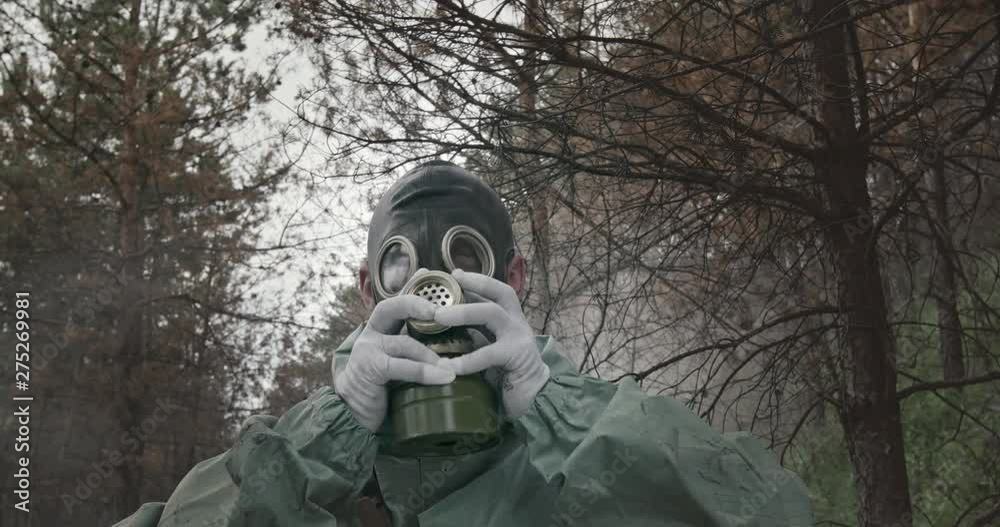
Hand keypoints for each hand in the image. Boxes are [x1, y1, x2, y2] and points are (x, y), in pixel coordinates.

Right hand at [334, 295, 455, 431]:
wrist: (356, 414)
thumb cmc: (384, 385)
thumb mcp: (401, 359)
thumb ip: (417, 342)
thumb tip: (446, 325)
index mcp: (380, 328)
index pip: (397, 300)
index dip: (413, 287)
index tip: (430, 276)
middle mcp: (371, 334)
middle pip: (391, 307)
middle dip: (416, 304)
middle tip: (442, 311)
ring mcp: (368, 350)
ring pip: (404, 343)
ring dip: (431, 354)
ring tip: (454, 364)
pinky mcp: (370, 369)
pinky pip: (402, 366)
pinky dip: (425, 372)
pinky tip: (445, 378)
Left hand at [433, 269, 549, 417]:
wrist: (536, 402)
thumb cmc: (508, 376)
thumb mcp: (490, 349)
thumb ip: (476, 335)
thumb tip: (445, 322)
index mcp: (511, 320)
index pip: (496, 292)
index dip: (477, 280)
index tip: (455, 273)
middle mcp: (518, 324)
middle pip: (499, 293)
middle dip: (473, 285)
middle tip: (445, 287)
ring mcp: (520, 339)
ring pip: (492, 313)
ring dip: (464, 312)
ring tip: (439, 317)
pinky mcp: (518, 357)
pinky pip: (489, 353)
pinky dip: (467, 359)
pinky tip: (448, 366)